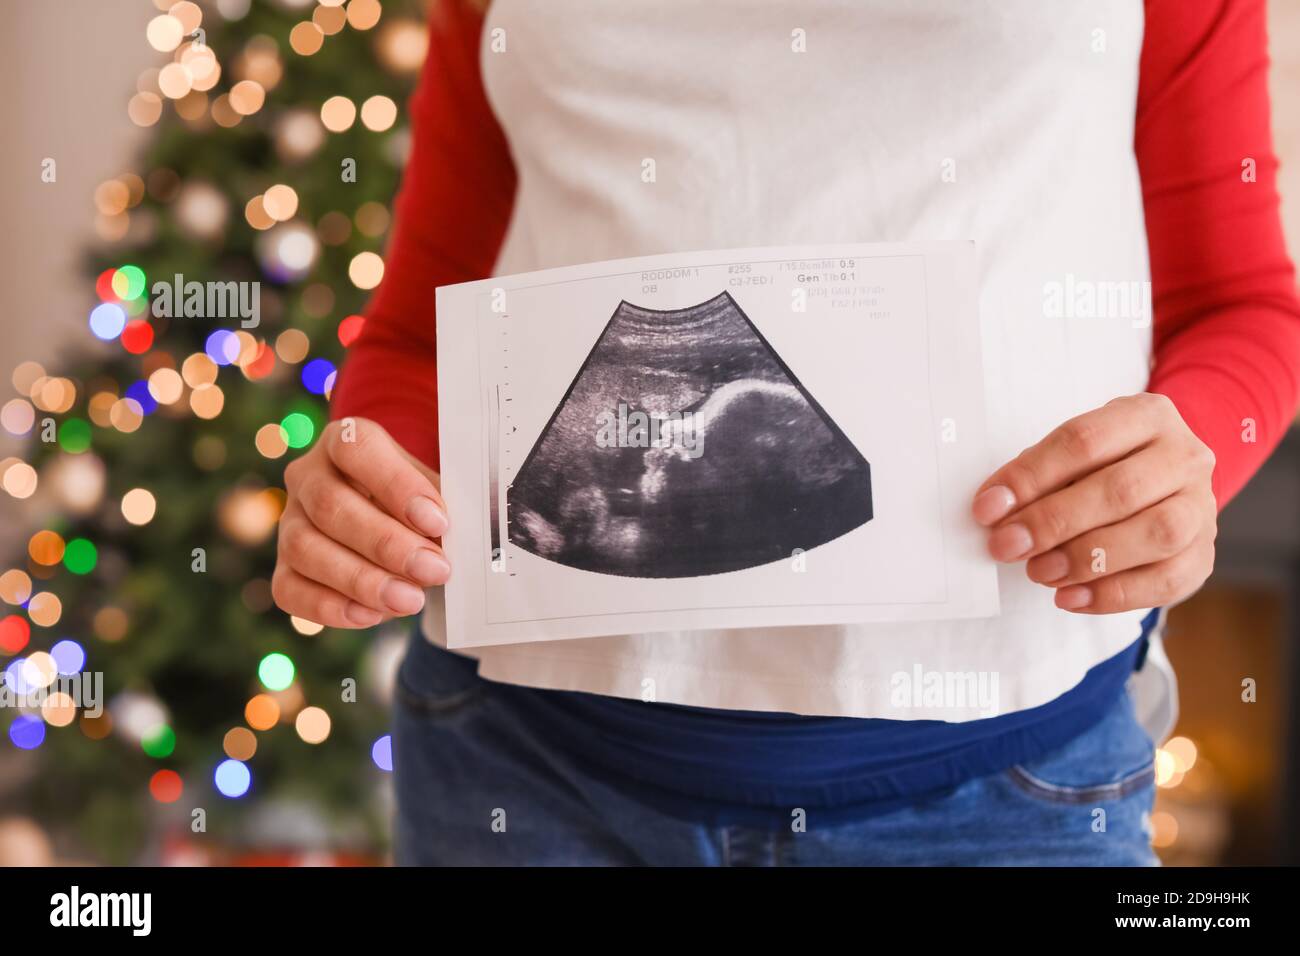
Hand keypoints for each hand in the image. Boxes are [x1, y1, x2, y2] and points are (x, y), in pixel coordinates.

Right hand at [273, 417, 450, 627]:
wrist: (396, 521)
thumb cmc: (418, 500)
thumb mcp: (434, 487)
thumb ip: (442, 504)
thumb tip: (458, 537)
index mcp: (345, 442)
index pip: (356, 448)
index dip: (396, 485)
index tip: (438, 521)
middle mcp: (308, 477)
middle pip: (330, 505)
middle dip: (386, 544)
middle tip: (434, 570)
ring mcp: (290, 522)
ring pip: (305, 548)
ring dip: (361, 580)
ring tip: (410, 599)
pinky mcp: (283, 567)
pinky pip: (289, 590)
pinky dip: (330, 607)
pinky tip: (371, 615)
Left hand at [971, 393, 1216, 613]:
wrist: (1166, 481)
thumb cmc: (1104, 465)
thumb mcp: (1074, 453)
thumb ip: (1038, 475)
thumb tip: (994, 510)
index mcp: (1148, 415)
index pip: (1084, 440)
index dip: (1031, 476)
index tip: (987, 508)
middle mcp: (1186, 456)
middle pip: (1120, 490)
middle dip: (1054, 522)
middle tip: (1007, 545)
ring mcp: (1202, 507)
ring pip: (1156, 534)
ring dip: (1087, 559)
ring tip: (1039, 571)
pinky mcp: (1205, 555)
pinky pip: (1166, 581)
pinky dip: (1113, 594)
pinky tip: (1069, 597)